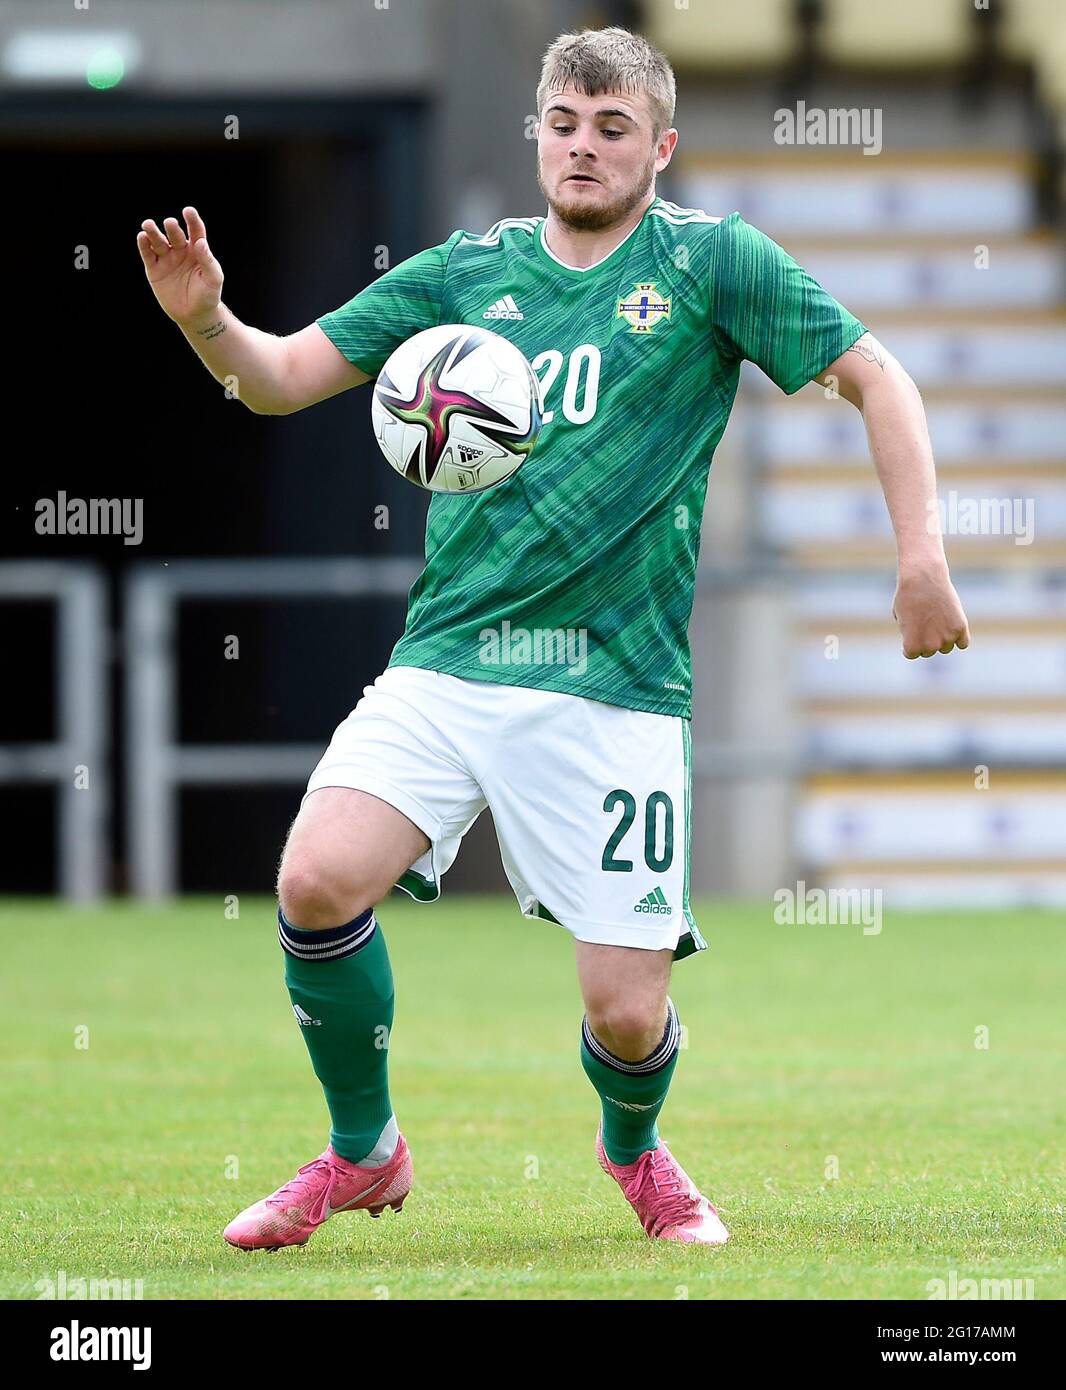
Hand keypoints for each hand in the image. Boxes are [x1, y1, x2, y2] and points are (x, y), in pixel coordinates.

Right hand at [136, 206, 222, 326]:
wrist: (195, 315)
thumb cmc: (208, 295)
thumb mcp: (213, 279)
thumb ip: (208, 261)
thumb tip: (200, 243)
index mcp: (197, 250)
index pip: (195, 231)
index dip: (192, 220)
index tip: (188, 211)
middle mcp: (180, 251)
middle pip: (175, 235)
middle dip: (172, 228)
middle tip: (170, 223)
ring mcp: (166, 259)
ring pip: (158, 241)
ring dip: (153, 232)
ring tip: (148, 225)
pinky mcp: (154, 269)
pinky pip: (148, 254)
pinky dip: (144, 245)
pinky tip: (142, 237)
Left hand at [892, 564, 970, 657]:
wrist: (923, 578)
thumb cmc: (907, 597)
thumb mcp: (901, 619)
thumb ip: (912, 636)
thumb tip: (924, 644)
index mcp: (912, 646)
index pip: (912, 654)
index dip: (910, 640)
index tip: (909, 627)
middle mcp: (930, 645)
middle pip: (928, 651)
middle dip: (925, 638)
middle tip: (923, 619)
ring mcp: (947, 637)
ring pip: (945, 648)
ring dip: (942, 638)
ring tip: (936, 619)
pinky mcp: (961, 627)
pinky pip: (963, 644)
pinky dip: (959, 638)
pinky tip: (953, 627)